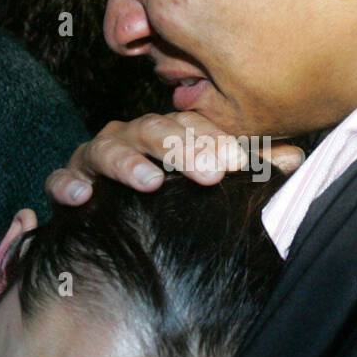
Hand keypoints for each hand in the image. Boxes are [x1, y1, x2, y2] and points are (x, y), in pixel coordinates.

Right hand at [45, 112, 304, 205]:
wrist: (117, 230)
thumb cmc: (173, 197)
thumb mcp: (212, 180)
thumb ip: (252, 168)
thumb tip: (294, 157)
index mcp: (169, 134)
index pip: (193, 126)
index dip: (216, 143)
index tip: (242, 164)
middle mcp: (132, 138)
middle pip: (153, 130)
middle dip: (181, 148)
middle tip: (210, 173)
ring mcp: (97, 160)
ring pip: (108, 149)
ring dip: (129, 162)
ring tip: (150, 182)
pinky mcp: (69, 184)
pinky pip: (62, 179)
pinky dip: (68, 184)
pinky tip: (84, 197)